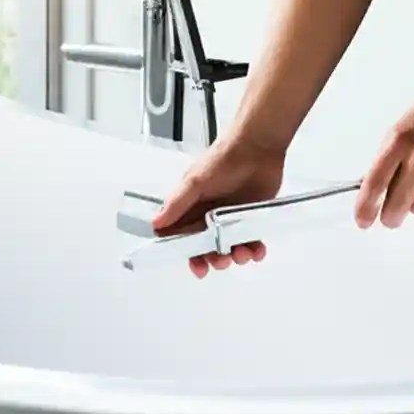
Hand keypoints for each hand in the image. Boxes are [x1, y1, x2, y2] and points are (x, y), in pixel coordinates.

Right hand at [152, 138, 285, 277]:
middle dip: (213, 259)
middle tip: (219, 260)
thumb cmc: (223, 159)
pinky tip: (257, 250)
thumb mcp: (194, 182)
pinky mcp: (250, 218)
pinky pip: (251, 241)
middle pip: (207, 248)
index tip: (196, 265)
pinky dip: (255, 250)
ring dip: (236, 257)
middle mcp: (208, 216)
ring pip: (230, 248)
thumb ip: (177, 204)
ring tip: (242, 253)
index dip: (188, 254)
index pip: (183, 238)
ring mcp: (230, 218)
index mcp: (190, 209)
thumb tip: (156, 222)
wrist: (256, 148)